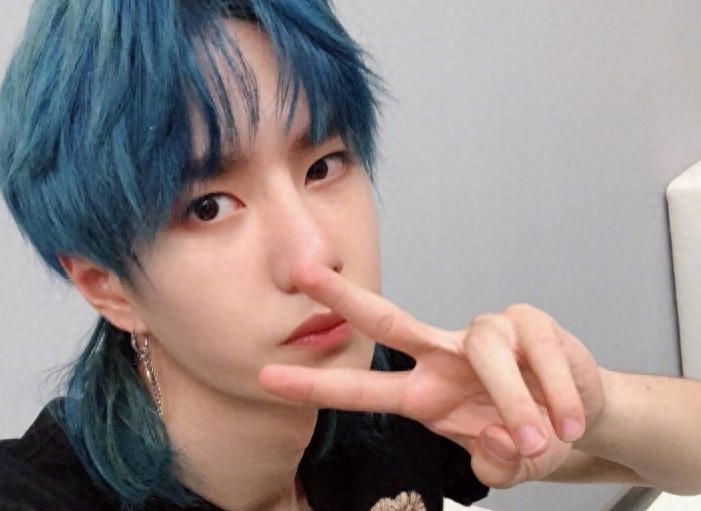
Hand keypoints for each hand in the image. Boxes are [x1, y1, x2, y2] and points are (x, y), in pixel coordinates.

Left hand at [258, 261, 604, 487]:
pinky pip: (538, 352)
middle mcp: (445, 356)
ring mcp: (486, 334)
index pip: (364, 386)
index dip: (317, 383)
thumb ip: (496, 463)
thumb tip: (496, 440)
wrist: (581, 417)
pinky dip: (558, 394)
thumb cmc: (530, 436)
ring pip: (486, 351)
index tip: (269, 377)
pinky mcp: (530, 323)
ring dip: (515, 401)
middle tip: (301, 272)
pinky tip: (569, 418)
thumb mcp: (508, 464)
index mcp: (426, 394)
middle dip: (342, 297)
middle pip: (388, 320)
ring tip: (541, 438)